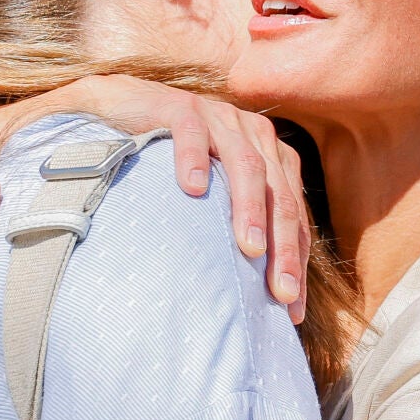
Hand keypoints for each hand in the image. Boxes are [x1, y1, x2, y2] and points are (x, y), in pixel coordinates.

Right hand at [54, 75, 308, 322]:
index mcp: (270, 157)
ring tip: (250, 249)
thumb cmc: (169, 162)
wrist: (122, 109)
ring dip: (249, 210)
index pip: (291, 215)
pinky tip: (193, 189)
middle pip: (278, 195)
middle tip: (281, 292)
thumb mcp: (213, 195)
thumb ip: (236, 224)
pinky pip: (192, 134)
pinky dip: (194, 160)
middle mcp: (253, 135)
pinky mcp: (181, 107)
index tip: (293, 311)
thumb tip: (253, 290)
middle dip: (283, 246)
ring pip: (246, 166)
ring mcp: (219, 118)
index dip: (296, 262)